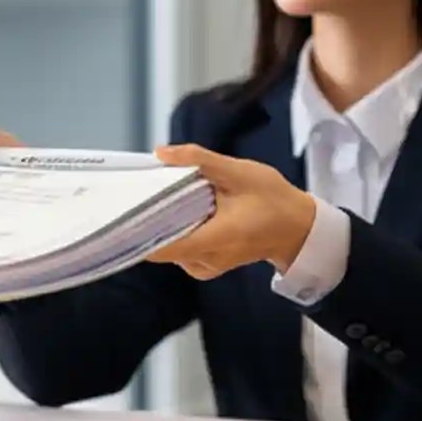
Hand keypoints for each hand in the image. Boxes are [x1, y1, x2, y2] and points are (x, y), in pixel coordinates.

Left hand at [147, 144, 315, 279]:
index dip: (136, 229)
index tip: (122, 207)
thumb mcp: (240, 172)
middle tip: (137, 193)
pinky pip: (178, 249)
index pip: (159, 246)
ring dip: (161, 223)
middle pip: (158, 245)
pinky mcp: (203, 266)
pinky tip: (180, 212)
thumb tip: (160, 153)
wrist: (299, 228)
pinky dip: (174, 231)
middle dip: (146, 220)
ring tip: (161, 198)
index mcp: (213, 240)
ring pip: (166, 247)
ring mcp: (202, 267)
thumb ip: (199, 161)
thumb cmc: (273, 199)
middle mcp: (202, 261)